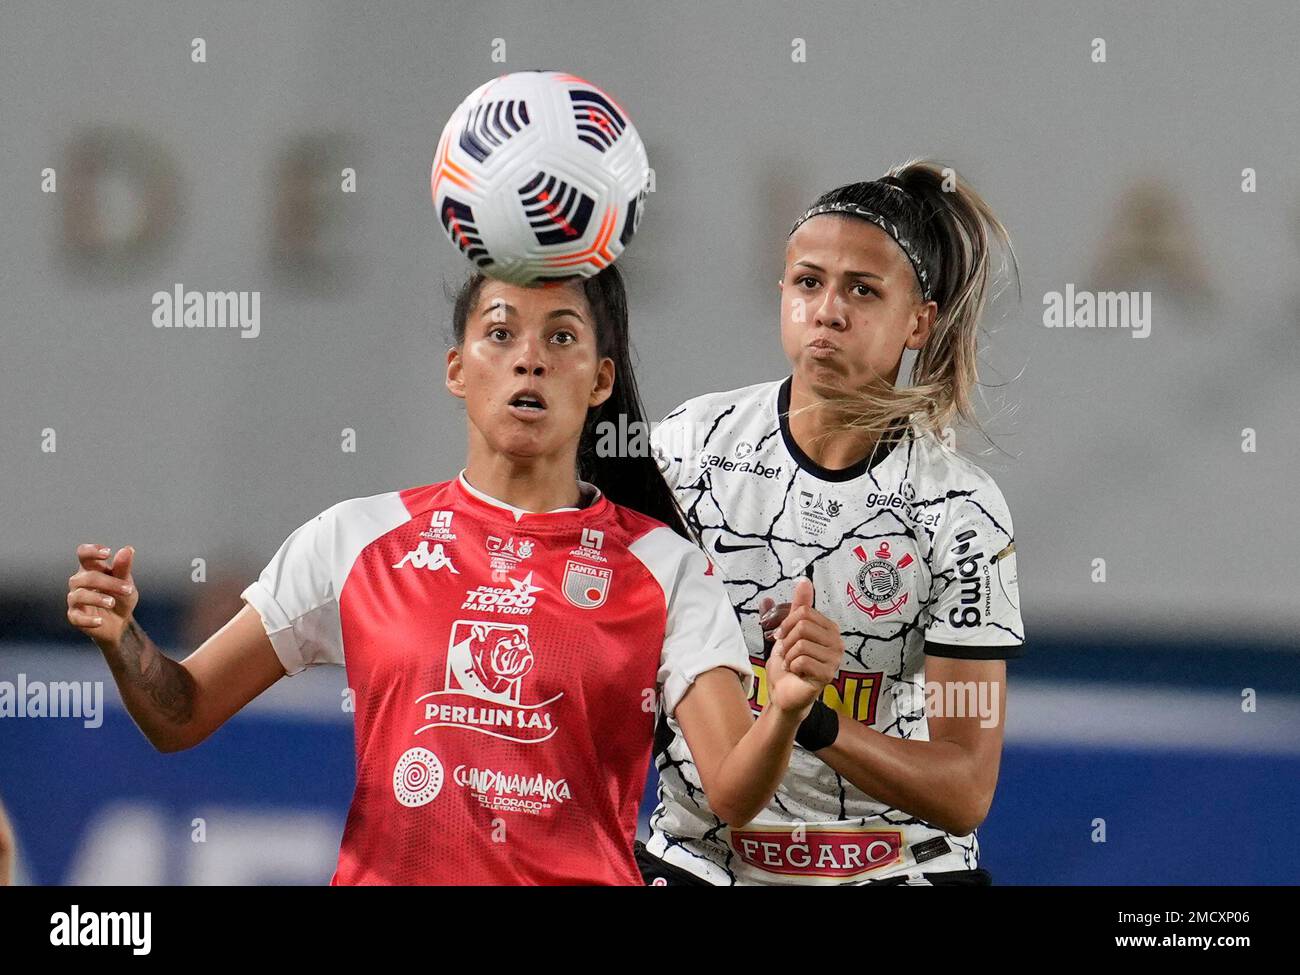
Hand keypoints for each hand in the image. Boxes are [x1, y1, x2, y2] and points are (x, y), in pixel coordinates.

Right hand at [67, 544, 139, 650]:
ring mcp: (75, 600)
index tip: (107, 553)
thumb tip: (127, 549)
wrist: (120, 622)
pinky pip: (76, 617)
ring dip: (97, 598)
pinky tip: (100, 621)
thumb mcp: (126, 582)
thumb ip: (124, 567)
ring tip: (112, 603)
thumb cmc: (120, 596)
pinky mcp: (75, 616)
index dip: (91, 551)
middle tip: (128, 589)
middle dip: (109, 583)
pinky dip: (88, 620)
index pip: (83, 554)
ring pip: (78, 595)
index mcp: (91, 568)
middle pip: (87, 577)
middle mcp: (79, 582)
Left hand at [763, 578, 843, 713]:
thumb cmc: (788, 663)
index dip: (786, 624)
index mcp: (830, 628)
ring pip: (801, 644)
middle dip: (787, 641)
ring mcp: (835, 659)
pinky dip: (792, 667)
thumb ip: (797, 607)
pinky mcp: (828, 675)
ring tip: (792, 663)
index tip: (783, 637)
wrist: (783, 692)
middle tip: (788, 653)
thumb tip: (804, 581)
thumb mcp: (789, 630)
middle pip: (802, 626)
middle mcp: (837, 642)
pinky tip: (797, 673)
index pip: (804, 612)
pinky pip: (802, 660)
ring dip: (788, 655)